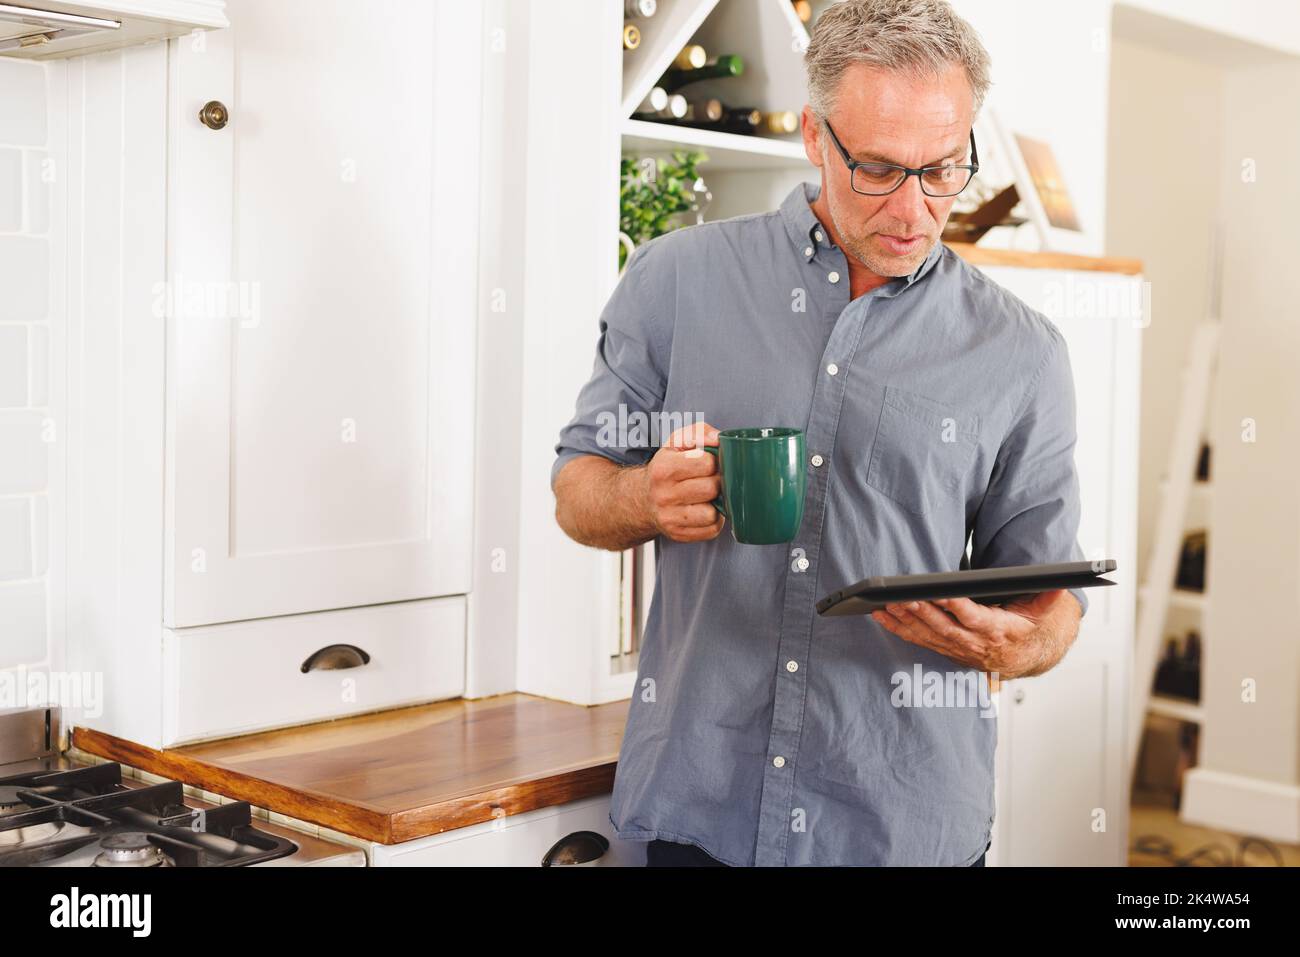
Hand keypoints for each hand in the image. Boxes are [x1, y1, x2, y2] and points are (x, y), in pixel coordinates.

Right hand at [641, 421, 724, 542]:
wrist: (642, 499)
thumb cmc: (667, 468)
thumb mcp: (676, 443)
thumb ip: (699, 432)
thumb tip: (719, 438)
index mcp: (663, 468)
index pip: (707, 463)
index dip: (713, 461)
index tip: (707, 463)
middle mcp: (663, 495)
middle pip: (711, 488)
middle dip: (716, 482)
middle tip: (710, 480)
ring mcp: (669, 518)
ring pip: (712, 513)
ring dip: (715, 504)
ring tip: (706, 497)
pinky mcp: (678, 535)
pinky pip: (712, 530)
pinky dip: (713, 520)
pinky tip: (703, 510)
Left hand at [869, 589, 1076, 678]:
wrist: (1028, 656)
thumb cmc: (1032, 627)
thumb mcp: (1045, 610)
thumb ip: (1048, 597)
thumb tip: (1057, 584)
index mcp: (1000, 633)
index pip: (976, 619)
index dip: (959, 608)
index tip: (943, 594)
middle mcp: (976, 645)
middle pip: (945, 628)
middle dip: (922, 612)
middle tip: (902, 597)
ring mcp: (959, 650)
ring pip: (928, 635)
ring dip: (905, 620)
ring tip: (885, 604)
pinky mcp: (946, 650)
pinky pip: (919, 639)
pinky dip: (899, 628)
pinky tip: (881, 615)